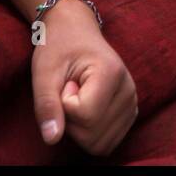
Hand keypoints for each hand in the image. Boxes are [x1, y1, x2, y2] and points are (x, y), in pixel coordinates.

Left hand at [31, 1, 137, 155]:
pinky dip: (91, 133)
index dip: (64, 104)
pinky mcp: (130, 112)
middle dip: (71, 120)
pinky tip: (86, 107)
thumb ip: (46, 105)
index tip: (66, 81)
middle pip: (93, 136)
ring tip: (78, 97)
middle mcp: (129, 89)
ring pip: (100, 144)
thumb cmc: (59, 47)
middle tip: (69, 90)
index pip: (85, 115)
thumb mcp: (44, 71)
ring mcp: (132, 102)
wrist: (76, 30)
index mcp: (112, 72)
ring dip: (80, 128)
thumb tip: (52, 139)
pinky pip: (107, 143)